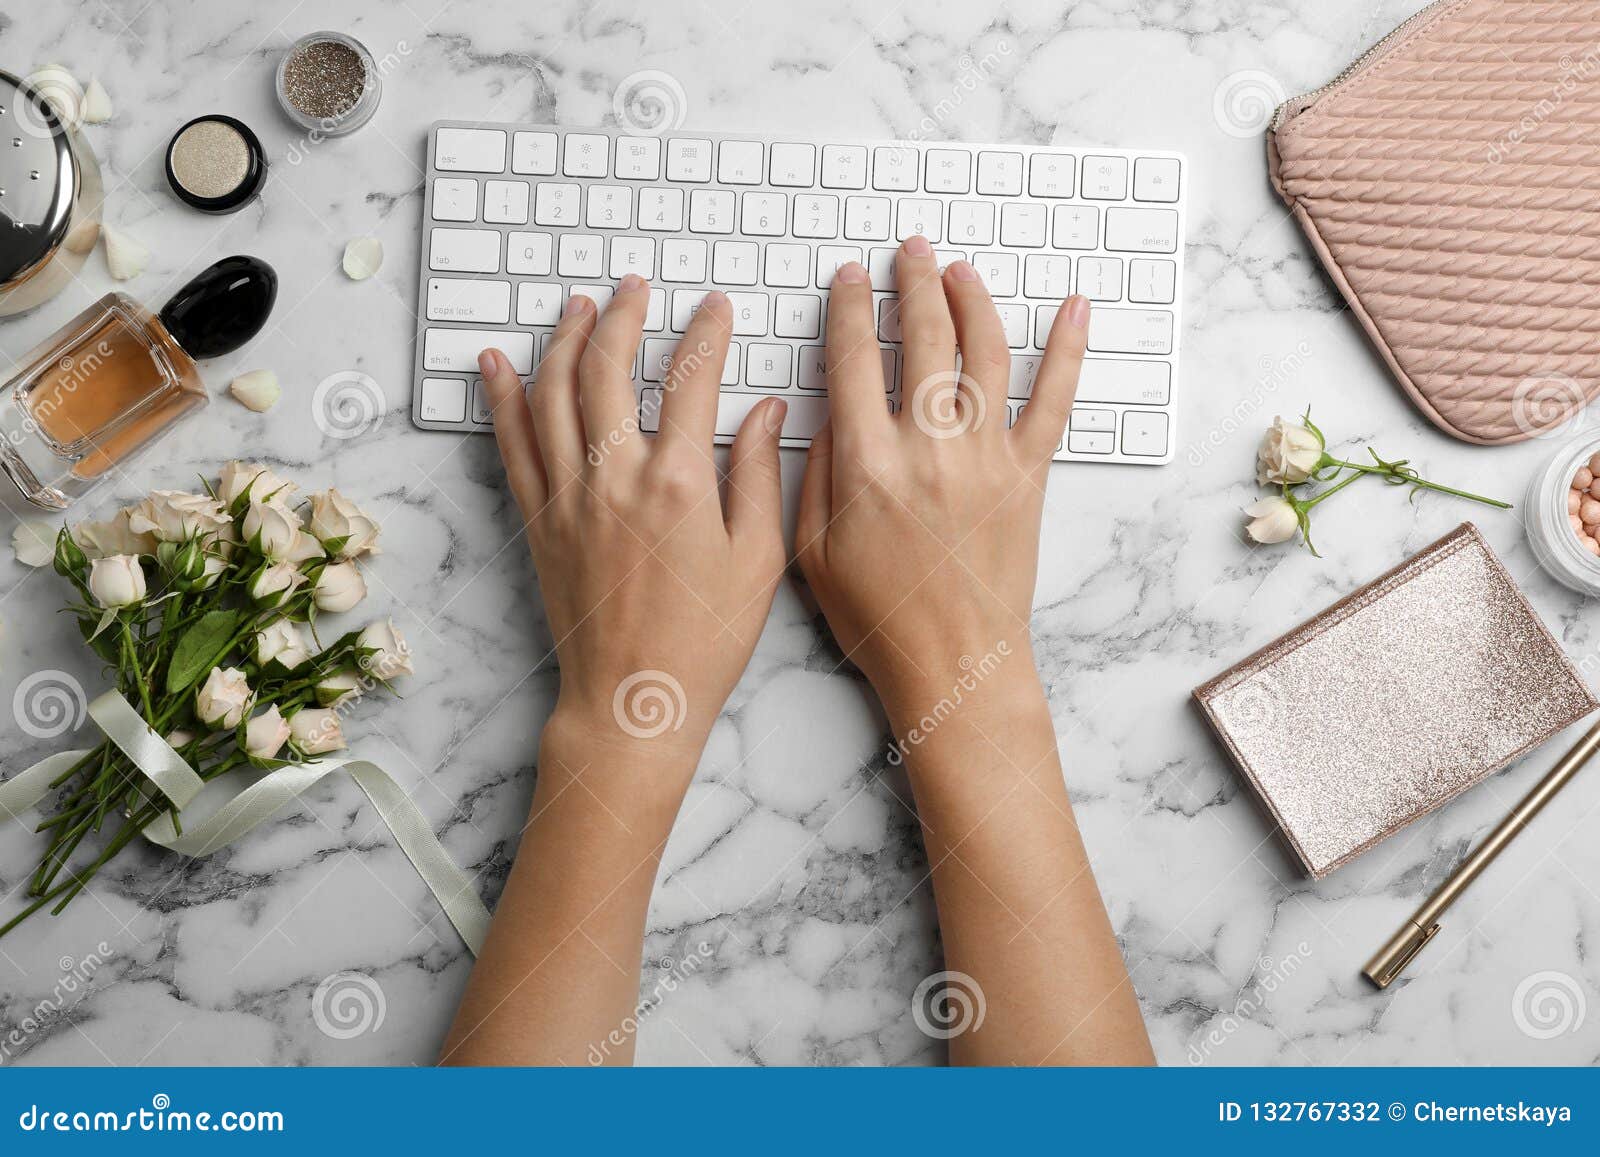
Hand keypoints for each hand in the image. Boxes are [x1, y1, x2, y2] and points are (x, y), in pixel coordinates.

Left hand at [480, 277, 787, 788]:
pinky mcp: (538, 521)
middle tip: (636, 289)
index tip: (715, 309)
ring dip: (565, 339)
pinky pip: (511, 444)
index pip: (692, 380)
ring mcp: (569, 497)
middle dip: (624, 315)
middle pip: (610, 368)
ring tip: (578, 307)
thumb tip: (765, 412)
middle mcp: (617, 478)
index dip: (706, 333)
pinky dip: (501, 397)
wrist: (633, 700)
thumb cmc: (703, 642)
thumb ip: (761, 476)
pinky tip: (496, 363)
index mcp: (681, 483)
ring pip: (555, 393)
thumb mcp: (759, 560)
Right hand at [796, 237, 1088, 723]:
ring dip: (972, 300)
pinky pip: (1052, 402)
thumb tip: (827, 412)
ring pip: (983, 353)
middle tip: (910, 253)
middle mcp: (927, 447)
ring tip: (960, 271)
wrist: (952, 662)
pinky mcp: (1027, 476)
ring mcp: (983, 457)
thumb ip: (812, 473)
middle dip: (914, 283)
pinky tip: (1076, 310)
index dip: (849, 308)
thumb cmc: (878, 616)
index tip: (849, 280)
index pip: (853, 357)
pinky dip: (1069, 352)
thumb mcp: (810, 548)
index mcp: (866, 462)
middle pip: (923, 337)